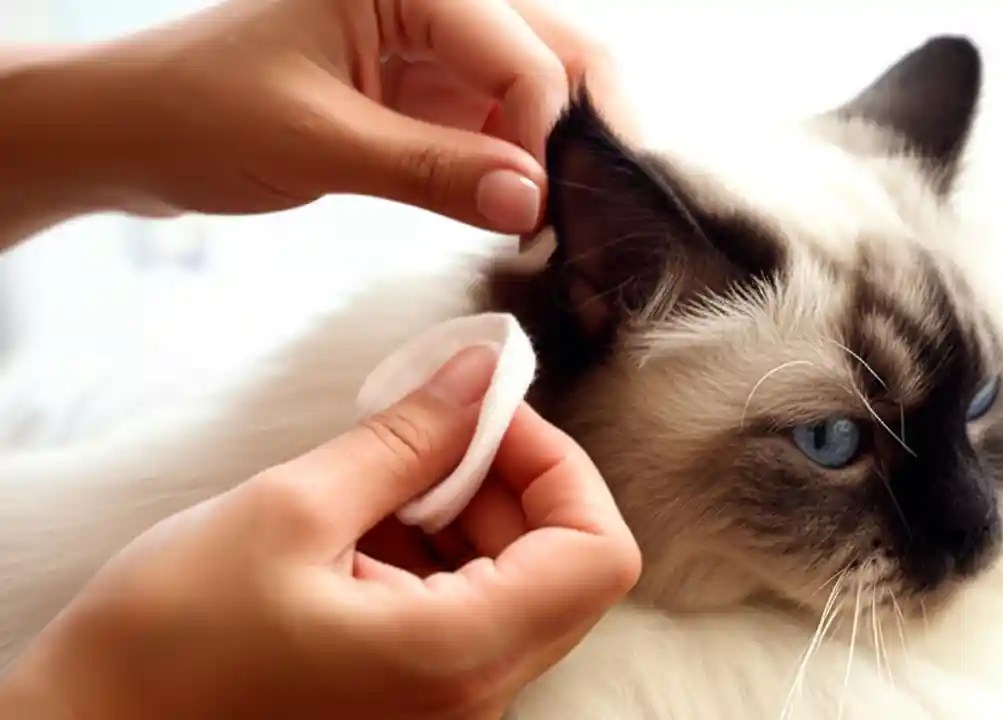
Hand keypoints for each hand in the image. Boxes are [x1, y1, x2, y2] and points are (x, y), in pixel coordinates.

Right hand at [0, 347, 641, 718]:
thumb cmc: (167, 645)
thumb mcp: (291, 511)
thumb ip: (408, 438)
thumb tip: (478, 375)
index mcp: (458, 655)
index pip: (598, 553)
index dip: (560, 466)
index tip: (492, 415)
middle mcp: (472, 696)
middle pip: (564, 565)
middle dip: (511, 478)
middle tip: (433, 426)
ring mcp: (447, 704)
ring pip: (517, 584)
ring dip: (469, 511)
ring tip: (382, 474)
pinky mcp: (413, 697)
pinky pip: (467, 610)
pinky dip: (437, 551)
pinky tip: (364, 522)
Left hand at [1, 0, 635, 236]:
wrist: (131, 132)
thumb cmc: (196, 113)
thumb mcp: (317, 142)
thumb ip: (432, 171)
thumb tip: (535, 203)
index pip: (519, 50)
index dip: (545, 132)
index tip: (545, 212)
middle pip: (551, 50)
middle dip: (579, 128)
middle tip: (594, 211)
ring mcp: (430, 40)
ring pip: (535, 88)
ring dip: (555, 150)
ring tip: (562, 221)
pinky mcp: (423, 85)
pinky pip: (497, 120)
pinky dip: (518, 165)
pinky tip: (524, 210)